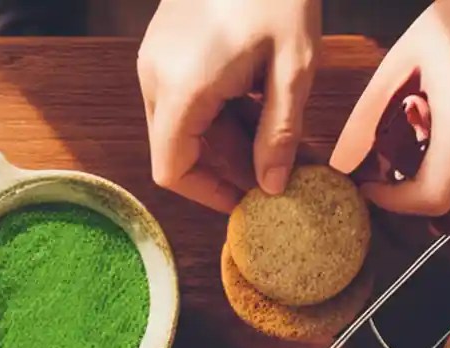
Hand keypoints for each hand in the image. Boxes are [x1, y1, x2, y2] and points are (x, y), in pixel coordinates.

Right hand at [137, 0, 319, 212]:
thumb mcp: (293, 68)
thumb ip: (280, 133)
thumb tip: (270, 186)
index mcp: (183, 89)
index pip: (172, 170)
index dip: (208, 194)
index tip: (247, 201)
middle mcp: (156, 77)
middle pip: (178, 149)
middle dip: (225, 167)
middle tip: (274, 171)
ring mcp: (155, 58)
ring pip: (181, 124)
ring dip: (224, 139)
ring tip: (275, 136)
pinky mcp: (164, 44)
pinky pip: (183, 95)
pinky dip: (215, 111)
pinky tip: (256, 101)